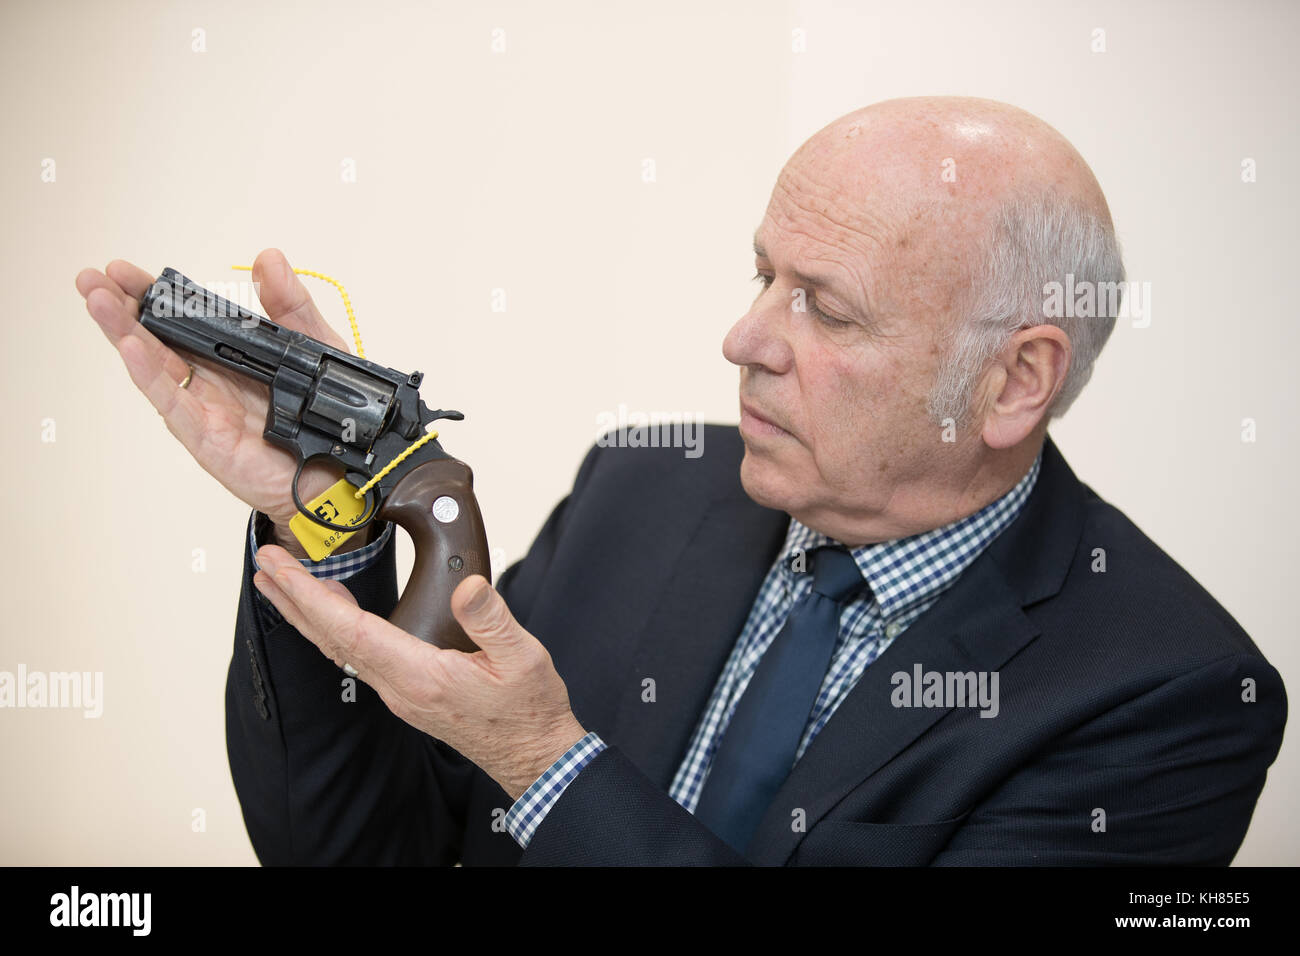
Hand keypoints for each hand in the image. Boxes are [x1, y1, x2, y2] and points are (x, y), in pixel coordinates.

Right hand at [76, 250, 357, 554]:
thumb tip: (268, 259)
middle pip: (156, 338)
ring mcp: (202, 408)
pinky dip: (151, 375)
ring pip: (155, 365)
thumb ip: (290, 306)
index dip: (153, 293)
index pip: (182, 318)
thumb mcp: (313, 348)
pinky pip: (174, 403)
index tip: (122, 269)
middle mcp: (208, 380)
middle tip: (92, 278)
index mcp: (229, 356)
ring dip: (124, 333)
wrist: (337, 473)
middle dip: (122, 308)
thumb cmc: (320, 417)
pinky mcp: (206, 437)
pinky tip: (131, 348)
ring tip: (98, 302)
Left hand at [252, 545, 588, 799]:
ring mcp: (399, 692)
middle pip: (330, 638)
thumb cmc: (528, 711)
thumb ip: (492, 620)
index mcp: (419, 675)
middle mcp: (399, 687)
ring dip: (308, 612)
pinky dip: (334, 626)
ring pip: (339, 647)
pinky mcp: (407, 692)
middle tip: (265, 561)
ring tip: (285, 581)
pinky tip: (333, 611)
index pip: (349, 630)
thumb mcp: (524, 657)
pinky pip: (357, 655)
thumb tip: (469, 586)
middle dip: (292, 598)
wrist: (532, 755)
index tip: (281, 567)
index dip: (309, 596)